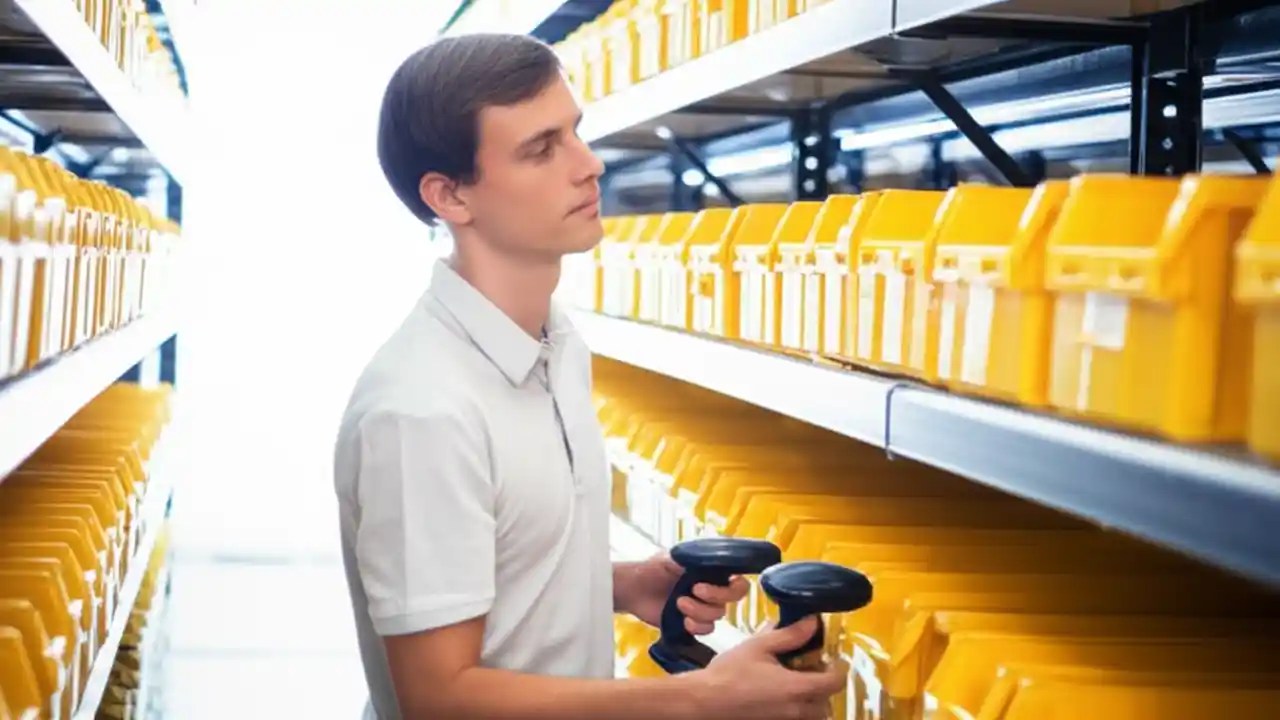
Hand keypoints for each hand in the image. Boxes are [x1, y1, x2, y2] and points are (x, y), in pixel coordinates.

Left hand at [616, 554, 749, 634]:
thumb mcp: (669, 558)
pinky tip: (684, 621)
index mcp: (710, 571)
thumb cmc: (650, 569)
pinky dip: (697, 626)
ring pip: (717, 615)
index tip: (719, 581)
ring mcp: (702, 606)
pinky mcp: (692, 622)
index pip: (737, 579)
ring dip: (700, 611)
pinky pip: (706, 629)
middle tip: (695, 590)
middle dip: (716, 596)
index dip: (735, 584)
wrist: (632, 590)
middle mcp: (711, 588)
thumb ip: (689, 558)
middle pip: (732, 598)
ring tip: (679, 603)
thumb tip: (704, 557)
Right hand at [692, 616, 843, 719]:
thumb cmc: (730, 672)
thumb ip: (790, 635)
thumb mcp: (759, 646)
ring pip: (811, 716)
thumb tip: (813, 622)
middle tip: (810, 670)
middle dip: (823, 688)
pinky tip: (778, 696)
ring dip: (811, 702)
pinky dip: (795, 710)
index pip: (835, 683)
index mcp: (797, 688)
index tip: (832, 659)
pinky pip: (794, 719)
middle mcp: (796, 710)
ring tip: (794, 685)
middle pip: (826, 704)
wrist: (704, 701)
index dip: (838, 670)